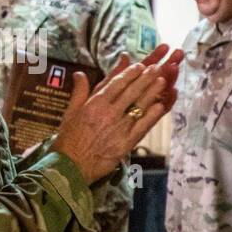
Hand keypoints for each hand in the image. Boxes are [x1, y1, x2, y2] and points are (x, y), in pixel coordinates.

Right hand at [53, 44, 182, 183]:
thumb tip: (79, 73)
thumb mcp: (70, 112)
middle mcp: (109, 113)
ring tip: (162, 81)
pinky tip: (161, 106)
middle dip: (145, 78)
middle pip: (131, 92)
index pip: (116, 84)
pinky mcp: (126, 142)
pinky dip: (152, 115)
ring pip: (139, 106)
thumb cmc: (69, 140)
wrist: (71, 166)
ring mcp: (119, 128)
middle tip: (156, 68)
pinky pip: (143, 126)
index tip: (140, 66)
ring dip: (152, 92)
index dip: (130, 73)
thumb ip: (79, 91)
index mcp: (95, 104)